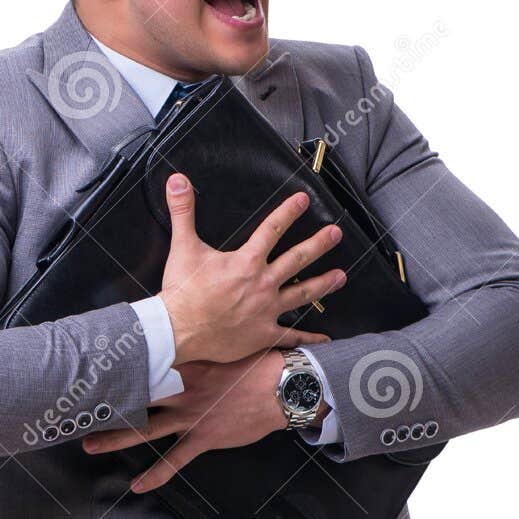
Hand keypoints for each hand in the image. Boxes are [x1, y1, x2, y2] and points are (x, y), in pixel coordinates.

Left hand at [82, 350, 297, 491]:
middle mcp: (181, 390)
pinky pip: (175, 460)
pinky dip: (156, 475)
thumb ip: (199, 345)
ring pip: (146, 429)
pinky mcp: (204, 437)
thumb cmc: (258, 363)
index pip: (143, 361)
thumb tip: (178, 337)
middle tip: (78, 405)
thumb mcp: (225, 346)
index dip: (117, 363)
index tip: (93, 363)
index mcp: (185, 365)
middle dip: (105, 401)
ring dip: (116, 437)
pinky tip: (138, 486)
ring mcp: (191, 415)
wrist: (284, 386)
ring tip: (90, 443)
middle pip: (135, 395)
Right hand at [157, 173, 345, 364]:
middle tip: (336, 234)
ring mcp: (266, 310)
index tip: (303, 200)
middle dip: (319, 244)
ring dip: (323, 284)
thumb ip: (183, 212)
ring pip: (302, 294)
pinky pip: (290, 336)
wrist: (178, 330)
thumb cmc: (182, 291)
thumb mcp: (183, 247)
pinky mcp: (262, 334)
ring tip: (340, 276)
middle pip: (297, 259)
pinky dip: (308, 338)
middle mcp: (262, 284)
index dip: (288, 212)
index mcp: (246, 262)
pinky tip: (324, 338)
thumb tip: (177, 180)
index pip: (272, 230)